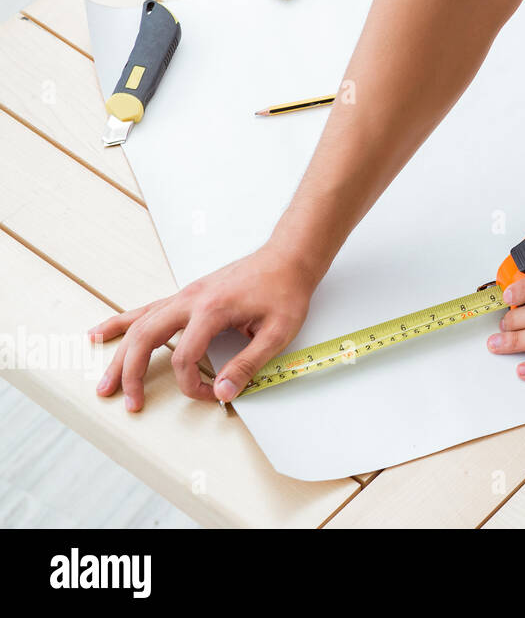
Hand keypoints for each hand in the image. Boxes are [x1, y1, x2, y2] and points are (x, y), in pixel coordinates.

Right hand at [88, 244, 317, 410]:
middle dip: (131, 373)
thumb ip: (248, 364)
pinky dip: (122, 323)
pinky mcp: (186, 295)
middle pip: (146, 338)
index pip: (185, 357)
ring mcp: (185, 295)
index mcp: (212, 309)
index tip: (212, 395)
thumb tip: (224, 392)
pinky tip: (101, 333)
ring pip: (140, 325)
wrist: (289, 257)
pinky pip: (147, 310)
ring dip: (119, 354)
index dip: (193, 384)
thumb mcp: (278, 332)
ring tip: (103, 382)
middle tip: (127, 401)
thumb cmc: (286, 290)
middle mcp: (191, 299)